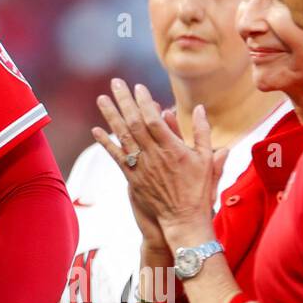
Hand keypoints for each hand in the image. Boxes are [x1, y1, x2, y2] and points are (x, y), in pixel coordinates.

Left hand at [92, 79, 217, 236]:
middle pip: (135, 123)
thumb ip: (202, 132)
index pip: (154, 120)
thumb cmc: (198, 190)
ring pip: (123, 137)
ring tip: (102, 99)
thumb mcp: (206, 160)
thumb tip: (200, 108)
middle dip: (124, 101)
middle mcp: (154, 156)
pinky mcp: (132, 178)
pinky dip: (106, 142)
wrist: (183, 220)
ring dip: (111, 116)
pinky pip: (116, 157)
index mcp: (173, 149)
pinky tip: (96, 129)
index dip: (145, 102)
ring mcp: (141, 167)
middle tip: (115, 83)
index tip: (138, 87)